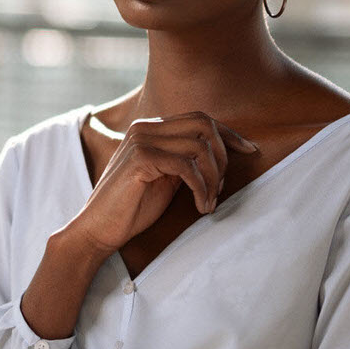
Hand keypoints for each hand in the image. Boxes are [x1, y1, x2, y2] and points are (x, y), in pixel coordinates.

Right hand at [71, 111, 257, 252]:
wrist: (98, 229)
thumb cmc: (132, 208)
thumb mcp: (166, 178)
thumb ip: (186, 161)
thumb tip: (220, 156)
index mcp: (151, 128)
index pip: (200, 119)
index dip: (230, 134)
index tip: (251, 150)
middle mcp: (145, 128)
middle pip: (205, 124)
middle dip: (222, 157)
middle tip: (219, 188)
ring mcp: (141, 140)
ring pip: (200, 146)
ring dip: (213, 179)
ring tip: (208, 202)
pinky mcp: (140, 159)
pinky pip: (187, 166)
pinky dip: (201, 188)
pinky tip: (200, 206)